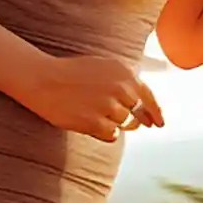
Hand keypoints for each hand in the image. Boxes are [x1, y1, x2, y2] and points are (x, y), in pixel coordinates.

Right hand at [17, 55, 164, 142]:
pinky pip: (111, 135)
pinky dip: (104, 132)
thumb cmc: (71, 73)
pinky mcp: (95, 122)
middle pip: (138, 114)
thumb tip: (144, 108)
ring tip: (92, 112)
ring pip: (124, 125)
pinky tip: (90, 122)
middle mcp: (120, 88)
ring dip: (112, 123)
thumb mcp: (103, 67)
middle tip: (111, 115)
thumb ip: (125, 82)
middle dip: (131, 118)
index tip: (159, 124)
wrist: (43, 79)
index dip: (155, 112)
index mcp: (124, 72)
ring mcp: (108, 106)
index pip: (148, 97)